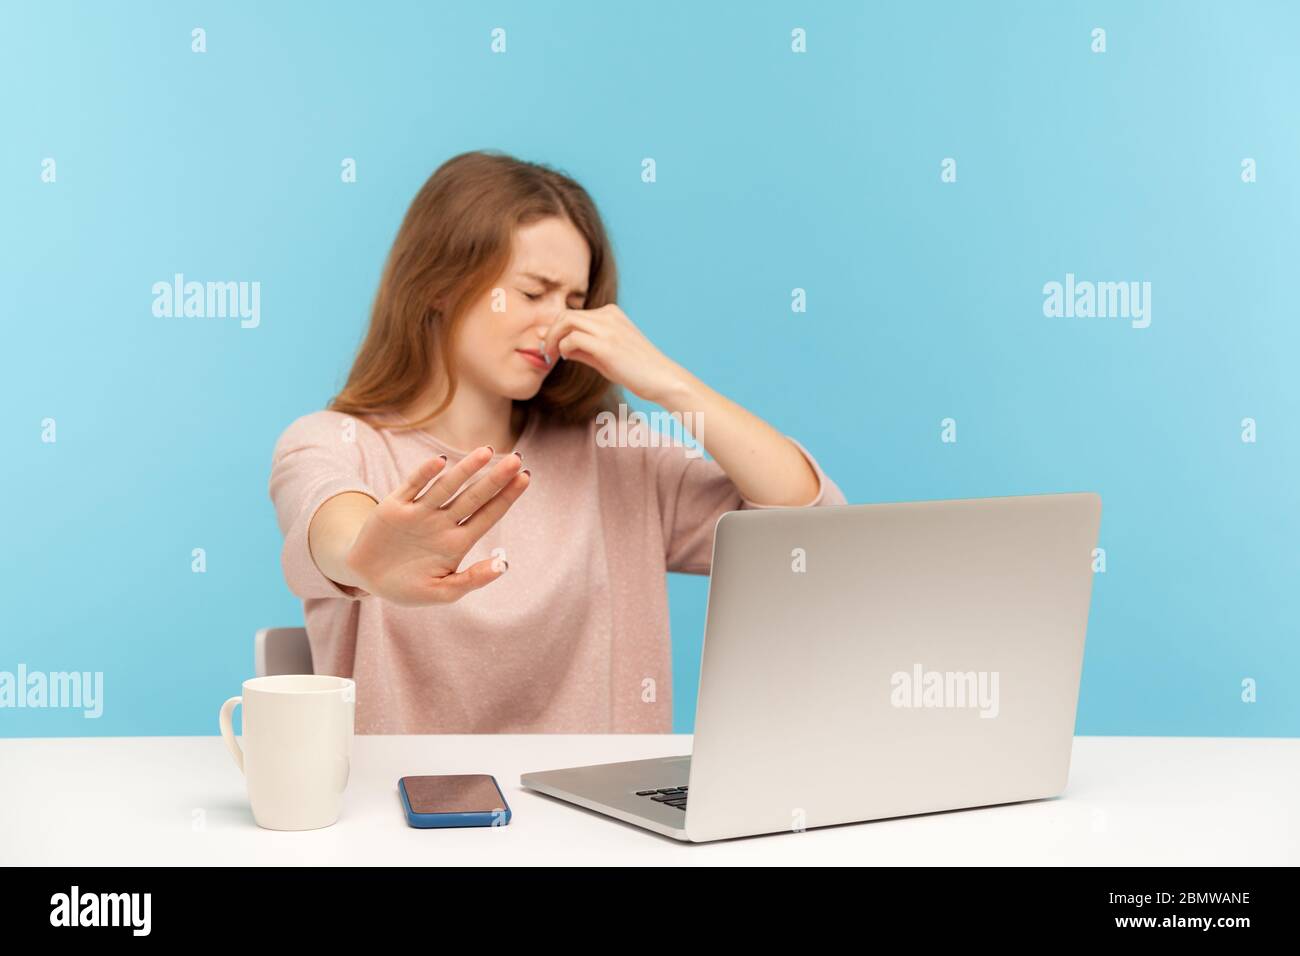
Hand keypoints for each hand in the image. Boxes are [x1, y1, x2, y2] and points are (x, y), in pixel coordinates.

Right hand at [344, 447, 528, 605]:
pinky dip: (424, 474)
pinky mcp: (394, 505)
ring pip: (446, 487)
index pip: (487, 515)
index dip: (506, 497)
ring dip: (465, 470)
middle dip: (495, 479)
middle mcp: (442, 522)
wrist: (366, 578)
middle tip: (516, 460)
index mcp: (457, 542)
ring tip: (486, 452)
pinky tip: (441, 462)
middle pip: (473, 497)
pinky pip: (412, 486)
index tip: (526, 478)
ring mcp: (420, 512)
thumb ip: (472, 579)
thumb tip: (504, 565)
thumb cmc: (408, 587)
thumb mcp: (443, 592)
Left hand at [539, 304, 691, 404]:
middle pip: (565, 314)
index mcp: (611, 313)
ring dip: (553, 338)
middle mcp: (609, 315)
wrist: (662, 379)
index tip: (550, 346)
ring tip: (552, 355)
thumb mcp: (605, 355)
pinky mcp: (607, 345)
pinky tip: (566, 357)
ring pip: (566, 321)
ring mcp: (608, 328)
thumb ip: (582, 348)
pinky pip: (573, 338)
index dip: (556, 329)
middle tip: (547, 351)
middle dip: (551, 332)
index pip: (574, 313)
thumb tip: (558, 345)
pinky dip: (563, 347)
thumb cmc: (636, 370)